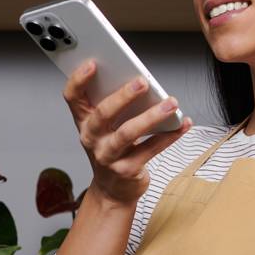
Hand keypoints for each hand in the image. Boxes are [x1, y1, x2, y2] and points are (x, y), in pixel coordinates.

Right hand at [62, 59, 190, 205]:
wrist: (113, 190)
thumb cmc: (112, 149)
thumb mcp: (106, 127)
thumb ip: (116, 105)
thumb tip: (142, 81)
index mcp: (84, 121)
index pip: (73, 97)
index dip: (79, 80)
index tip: (93, 63)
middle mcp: (91, 138)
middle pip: (103, 113)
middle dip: (123, 96)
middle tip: (143, 82)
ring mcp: (107, 156)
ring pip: (128, 133)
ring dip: (152, 116)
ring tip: (171, 103)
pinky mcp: (126, 170)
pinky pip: (150, 149)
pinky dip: (169, 136)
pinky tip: (182, 124)